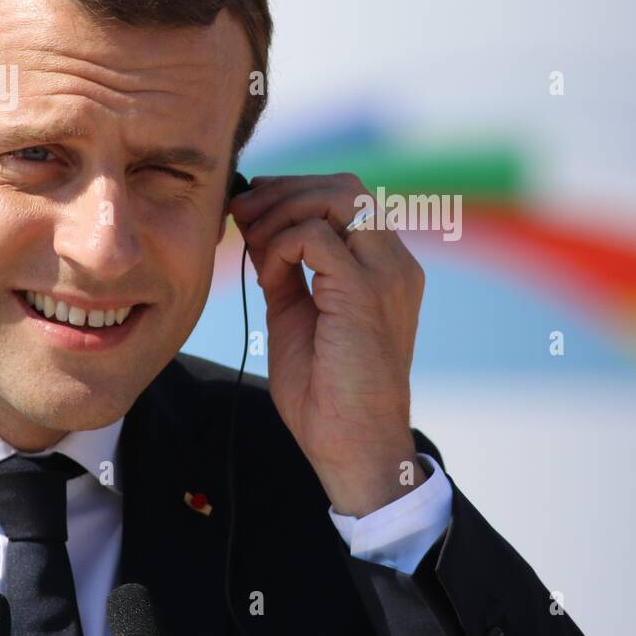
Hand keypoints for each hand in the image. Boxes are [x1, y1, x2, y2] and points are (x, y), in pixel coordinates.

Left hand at [228, 173, 427, 516]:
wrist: (353, 448)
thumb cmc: (328, 394)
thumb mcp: (297, 315)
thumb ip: (285, 270)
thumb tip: (258, 230)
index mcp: (386, 268)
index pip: (346, 197)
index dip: (293, 193)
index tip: (249, 211)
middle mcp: (395, 264)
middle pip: (345, 187)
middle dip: (284, 190)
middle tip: (240, 213)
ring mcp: (385, 275)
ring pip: (337, 197)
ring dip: (281, 210)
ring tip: (250, 240)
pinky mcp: (363, 293)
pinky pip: (314, 236)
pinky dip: (280, 243)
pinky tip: (266, 273)